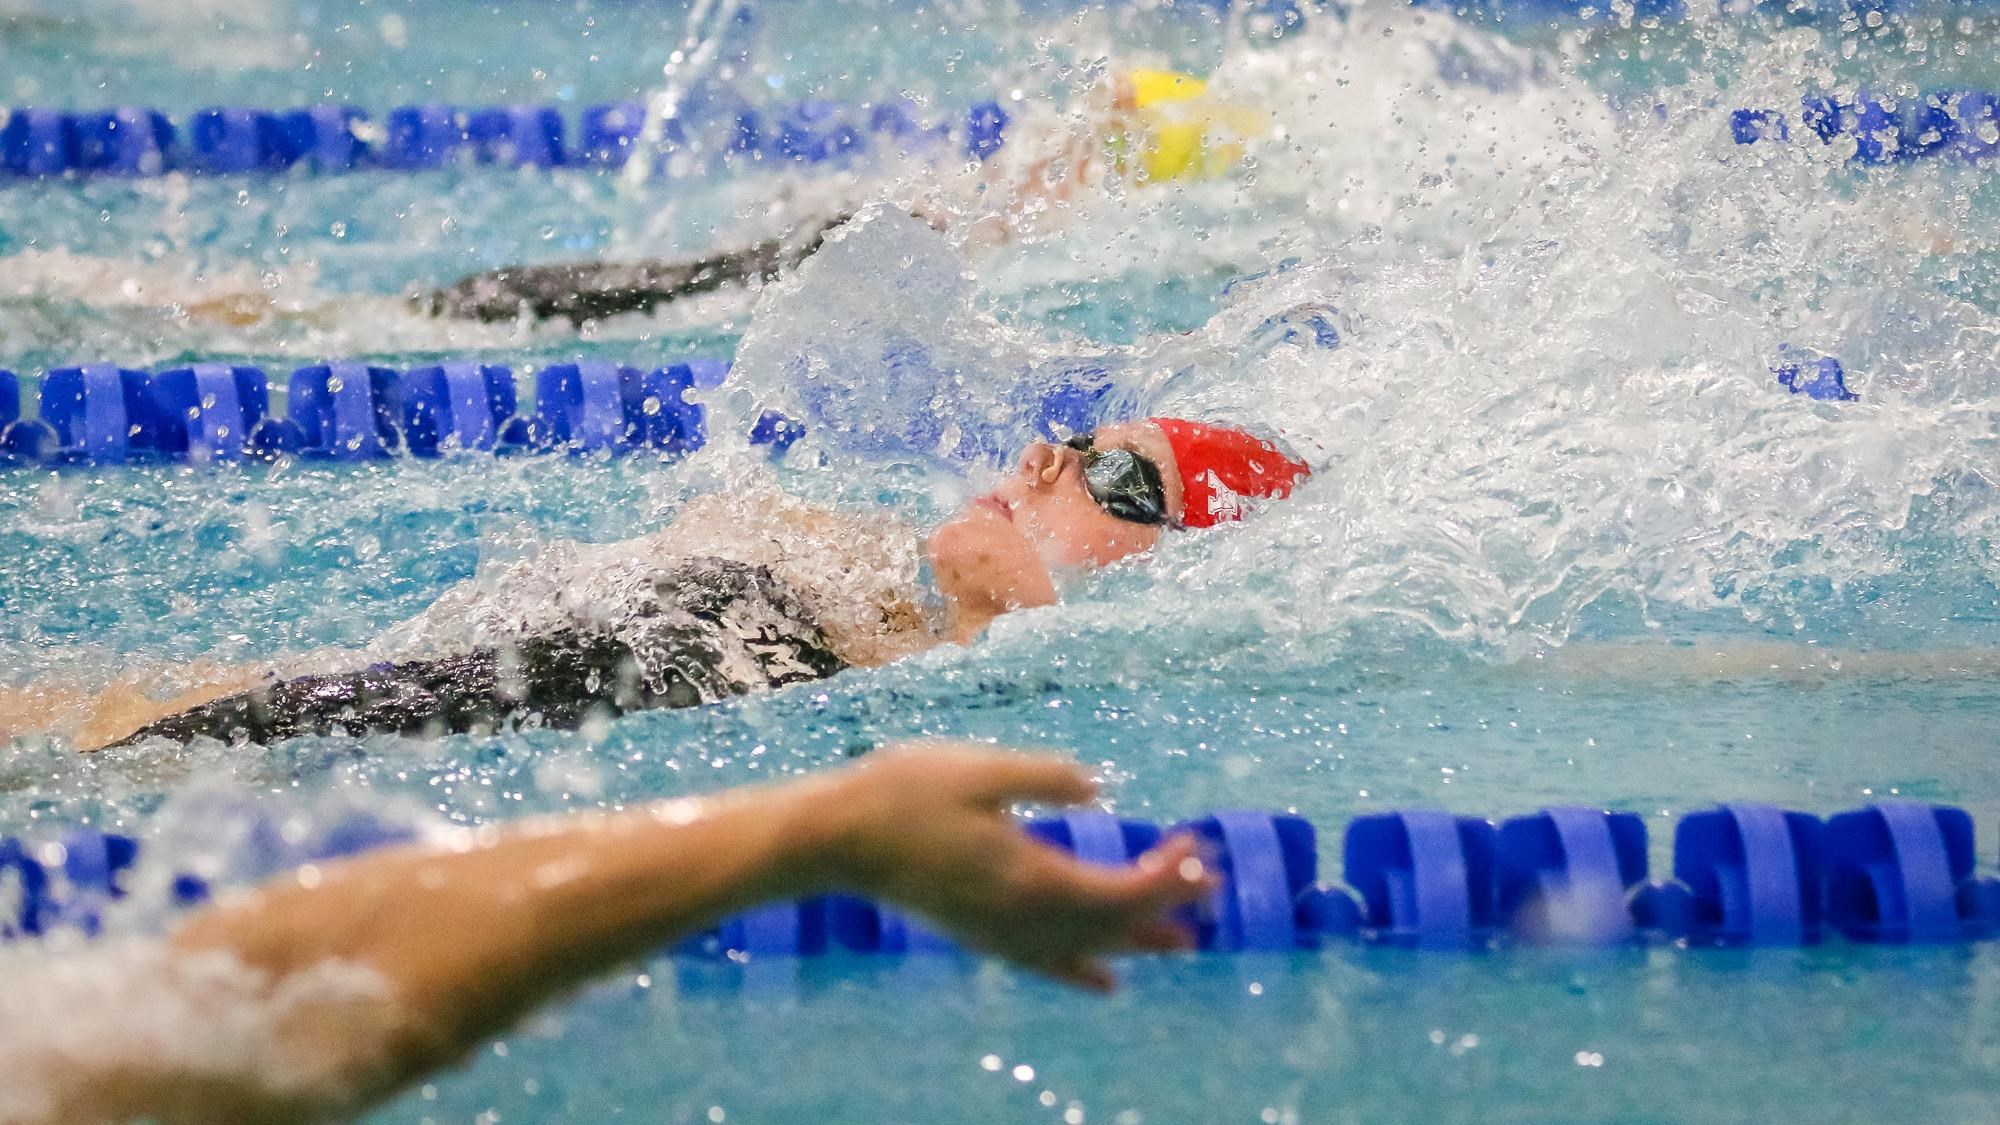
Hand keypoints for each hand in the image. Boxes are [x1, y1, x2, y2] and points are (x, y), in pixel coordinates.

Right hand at [817, 741, 1213, 990]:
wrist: (836, 839)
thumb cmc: (904, 793)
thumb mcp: (982, 769)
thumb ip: (1047, 778)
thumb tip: (1099, 790)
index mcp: (1033, 876)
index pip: (1123, 891)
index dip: (1170, 876)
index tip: (1199, 846)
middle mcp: (1024, 918)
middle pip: (1114, 923)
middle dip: (1168, 904)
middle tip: (1213, 883)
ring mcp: (1001, 933)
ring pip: (1088, 949)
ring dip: (1139, 941)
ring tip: (1187, 941)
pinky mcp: (981, 936)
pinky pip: (1046, 965)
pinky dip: (1083, 974)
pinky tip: (1109, 983)